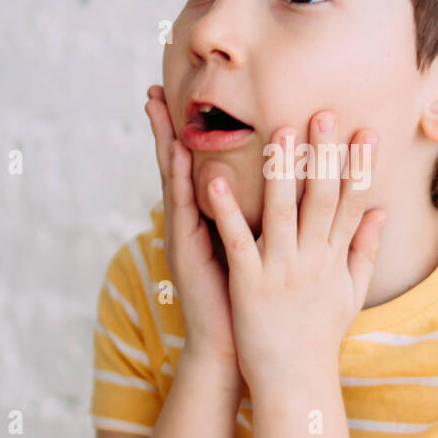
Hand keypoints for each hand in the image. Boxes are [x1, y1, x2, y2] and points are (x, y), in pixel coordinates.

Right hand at [144, 85, 240, 393]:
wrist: (233, 349)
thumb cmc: (248, 304)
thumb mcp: (258, 253)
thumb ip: (263, 223)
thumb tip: (283, 193)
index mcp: (211, 221)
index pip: (199, 168)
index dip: (191, 134)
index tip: (183, 96)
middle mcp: (192, 224)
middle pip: (177, 166)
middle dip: (165, 128)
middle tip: (154, 88)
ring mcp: (185, 237)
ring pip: (175, 180)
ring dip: (167, 142)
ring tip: (158, 107)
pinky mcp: (187, 253)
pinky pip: (184, 211)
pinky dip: (181, 182)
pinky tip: (179, 155)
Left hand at [202, 110, 386, 395]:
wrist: (295, 383)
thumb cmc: (319, 337)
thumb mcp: (350, 294)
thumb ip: (364, 250)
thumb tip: (382, 211)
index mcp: (334, 259)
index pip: (350, 203)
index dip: (357, 166)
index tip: (365, 130)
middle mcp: (312, 260)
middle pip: (320, 198)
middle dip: (322, 154)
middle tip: (323, 113)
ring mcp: (280, 271)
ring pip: (281, 211)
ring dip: (280, 170)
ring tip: (277, 133)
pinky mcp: (249, 284)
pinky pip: (237, 240)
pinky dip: (227, 210)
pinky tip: (214, 180)